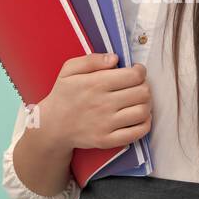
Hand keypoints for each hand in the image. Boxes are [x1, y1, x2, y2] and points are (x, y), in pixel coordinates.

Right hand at [36, 53, 151, 150]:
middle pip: (143, 92)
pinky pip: (138, 132)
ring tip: (139, 101)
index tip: (136, 71)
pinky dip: (145, 123)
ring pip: (143, 111)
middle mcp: (103, 104)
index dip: (140, 71)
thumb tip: (115, 58)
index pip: (134, 75)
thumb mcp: (69, 70)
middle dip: (144, 86)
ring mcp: (106, 124)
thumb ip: (92, 60)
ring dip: (146, 104)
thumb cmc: (63, 95)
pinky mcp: (107, 140)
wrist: (52, 126)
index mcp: (96, 83)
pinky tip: (139, 116)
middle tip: (137, 86)